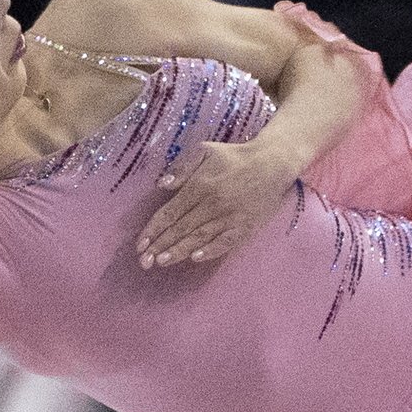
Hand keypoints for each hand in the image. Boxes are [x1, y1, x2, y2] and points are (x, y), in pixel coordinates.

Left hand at [136, 137, 302, 269]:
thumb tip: (162, 185)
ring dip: (179, 251)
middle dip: (160, 245)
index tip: (140, 244)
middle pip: (181, 228)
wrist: (272, 162)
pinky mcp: (245, 226)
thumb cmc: (235, 156)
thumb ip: (182, 166)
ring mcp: (229, 216)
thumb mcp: (205, 150)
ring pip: (199, 237)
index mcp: (199, 186)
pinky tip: (196, 259)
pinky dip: (211, 251)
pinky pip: (225, 242)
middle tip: (145, 261)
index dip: (153, 229)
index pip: (170, 212)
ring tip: (162, 262)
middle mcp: (212, 203)